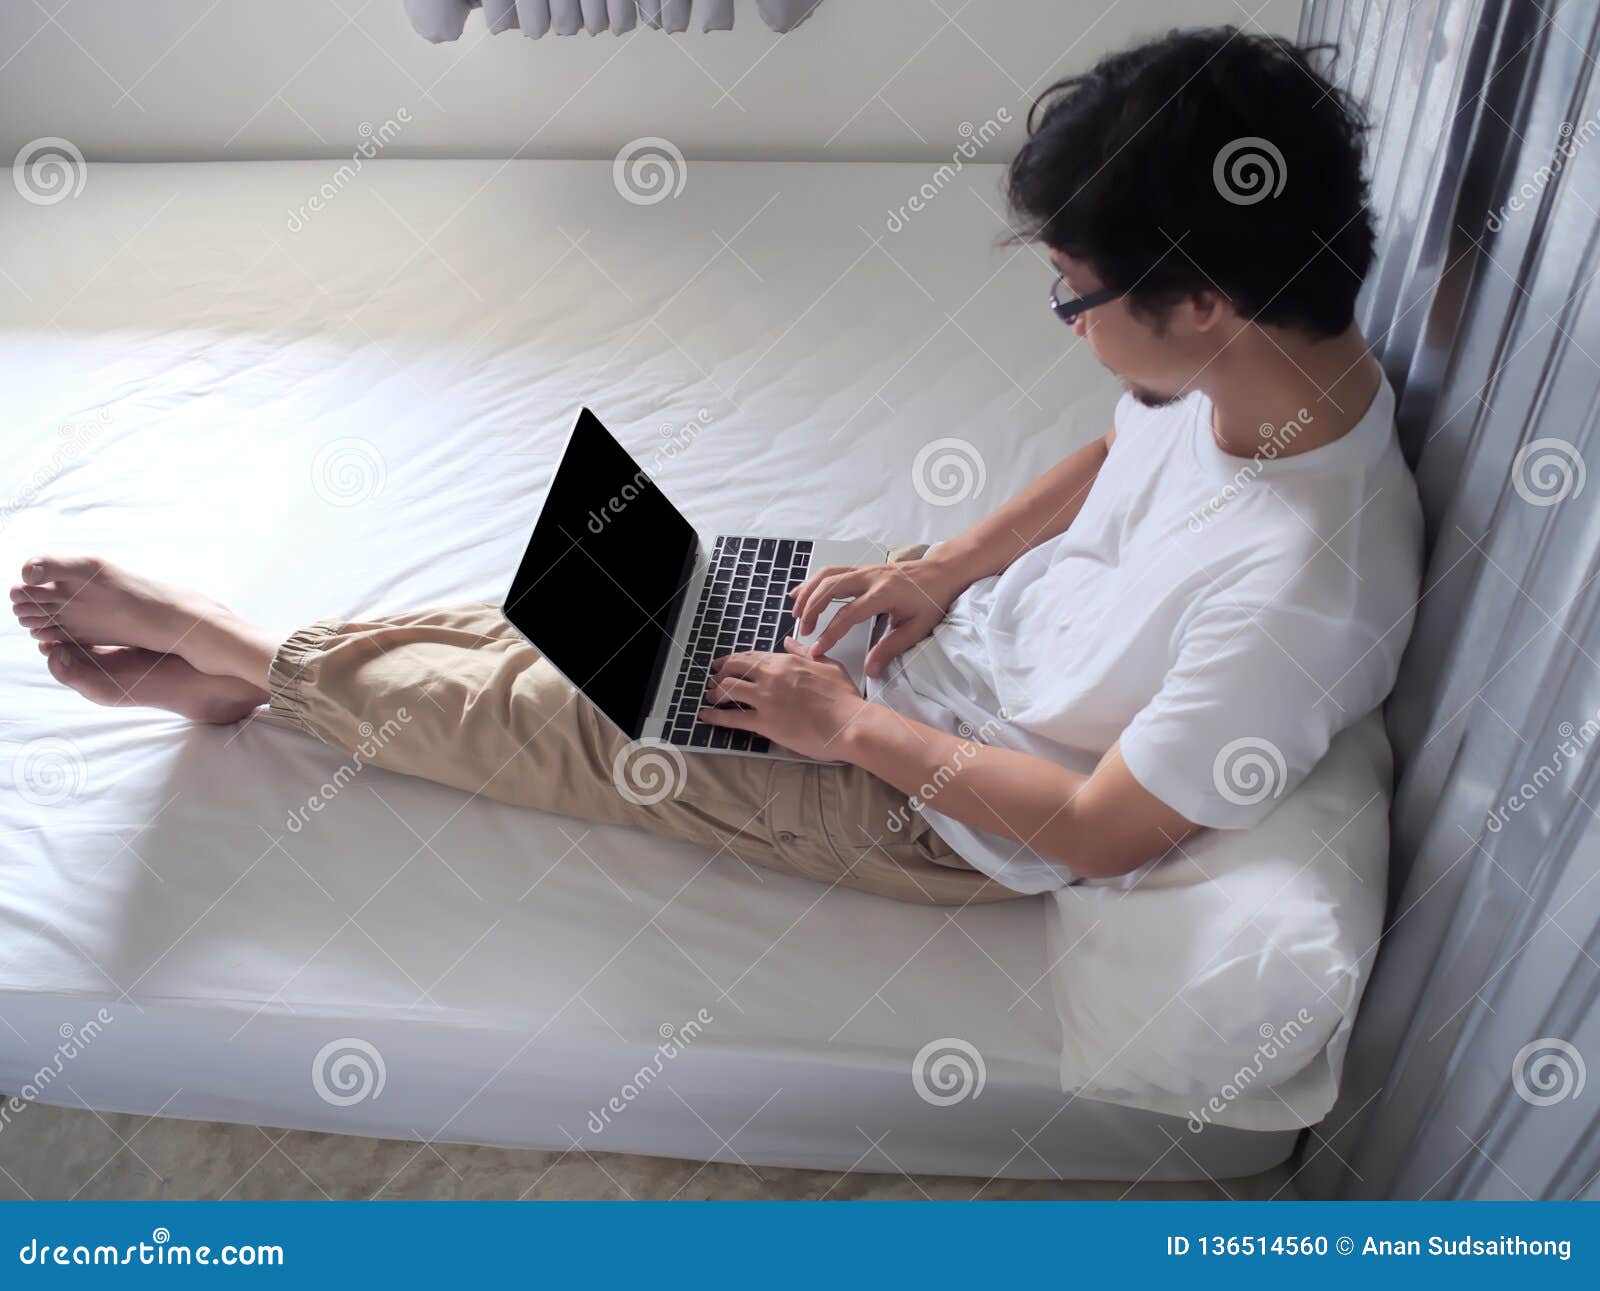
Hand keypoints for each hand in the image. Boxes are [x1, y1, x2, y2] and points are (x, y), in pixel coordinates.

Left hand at [697, 638, 867, 760]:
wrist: (849, 723)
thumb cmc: (844, 698)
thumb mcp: (827, 665)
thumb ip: (804, 652)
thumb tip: (790, 641)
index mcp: (787, 661)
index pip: (752, 655)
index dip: (735, 660)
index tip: (727, 663)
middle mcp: (772, 676)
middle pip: (735, 667)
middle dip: (720, 671)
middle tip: (713, 678)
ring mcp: (766, 698)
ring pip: (728, 689)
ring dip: (715, 692)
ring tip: (710, 697)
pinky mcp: (765, 722)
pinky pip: (732, 717)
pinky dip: (715, 715)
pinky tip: (706, 716)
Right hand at [789, 555, 967, 677]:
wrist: (941, 573)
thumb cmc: (931, 601)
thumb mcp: (916, 629)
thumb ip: (890, 648)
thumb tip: (870, 670)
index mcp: (884, 594)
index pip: (848, 614)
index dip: (830, 633)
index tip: (817, 650)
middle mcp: (870, 578)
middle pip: (830, 588)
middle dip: (811, 609)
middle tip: (802, 632)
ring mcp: (864, 570)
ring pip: (827, 575)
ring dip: (808, 593)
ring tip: (795, 614)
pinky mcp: (861, 569)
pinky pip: (831, 571)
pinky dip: (813, 581)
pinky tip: (801, 593)